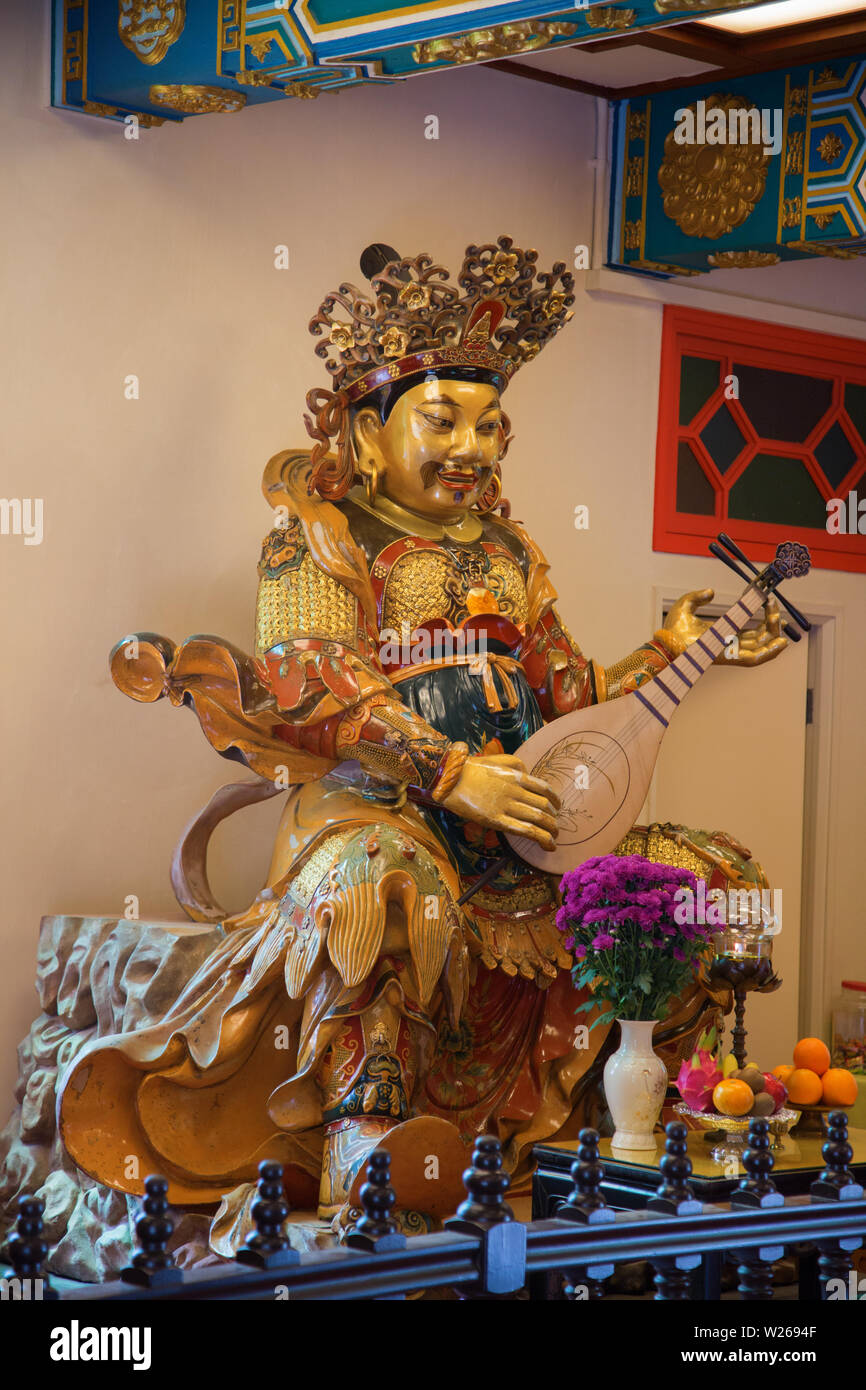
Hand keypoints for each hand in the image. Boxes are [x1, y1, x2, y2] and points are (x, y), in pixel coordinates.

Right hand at [438, 753, 560, 851]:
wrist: (450, 780)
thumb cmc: (472, 769)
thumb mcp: (498, 759)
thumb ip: (517, 764)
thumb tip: (529, 773)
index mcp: (516, 776)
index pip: (545, 789)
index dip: (555, 800)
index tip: (557, 807)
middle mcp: (515, 791)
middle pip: (544, 806)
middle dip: (554, 817)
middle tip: (555, 825)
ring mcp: (506, 806)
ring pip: (539, 819)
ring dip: (552, 830)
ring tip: (554, 837)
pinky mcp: (497, 821)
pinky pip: (526, 830)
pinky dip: (541, 839)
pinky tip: (548, 845)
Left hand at [661, 589, 786, 667]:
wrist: (665, 640)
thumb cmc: (672, 627)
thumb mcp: (686, 604)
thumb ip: (698, 596)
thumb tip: (711, 591)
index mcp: (722, 635)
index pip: (749, 629)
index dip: (762, 617)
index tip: (769, 600)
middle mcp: (729, 645)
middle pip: (759, 638)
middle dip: (771, 624)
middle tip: (774, 606)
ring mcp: (730, 652)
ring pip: (760, 648)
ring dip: (773, 636)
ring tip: (781, 620)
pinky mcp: (728, 658)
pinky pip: (753, 659)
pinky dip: (769, 652)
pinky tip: (781, 642)